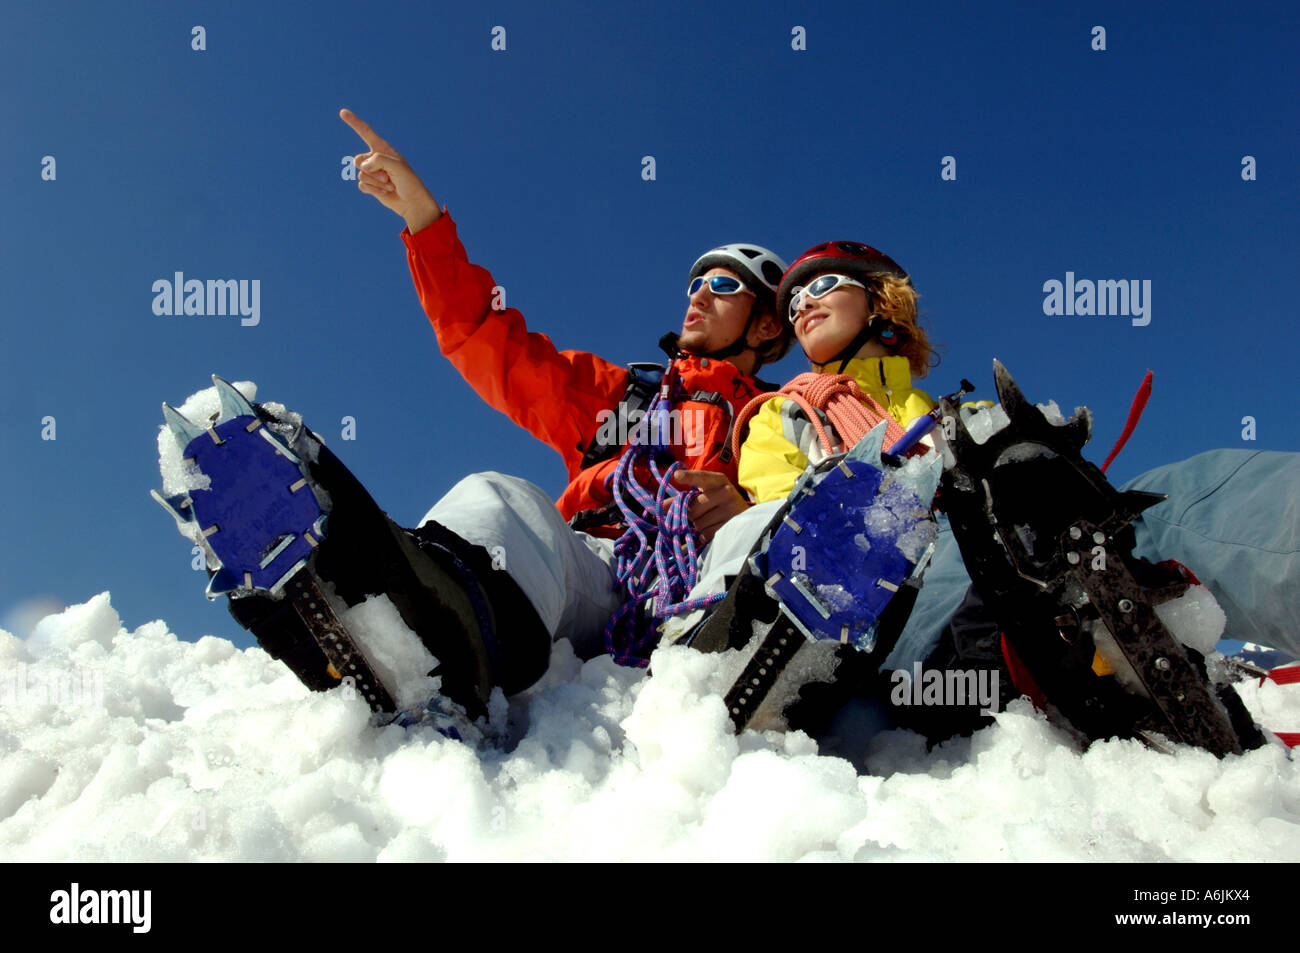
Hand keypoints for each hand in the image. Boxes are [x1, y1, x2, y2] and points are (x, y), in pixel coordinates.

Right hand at [340, 108, 441, 233]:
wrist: (412, 202)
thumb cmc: (408, 182)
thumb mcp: (397, 166)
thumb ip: (379, 160)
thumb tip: (363, 167)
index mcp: (383, 149)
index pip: (366, 132)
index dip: (354, 122)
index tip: (342, 112)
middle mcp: (375, 158)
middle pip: (358, 159)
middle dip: (372, 171)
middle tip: (388, 177)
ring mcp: (372, 172)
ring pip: (361, 174)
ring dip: (376, 182)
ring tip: (390, 185)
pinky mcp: (370, 185)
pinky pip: (361, 185)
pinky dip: (374, 190)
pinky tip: (385, 192)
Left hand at [672, 469, 749, 544]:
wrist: (743, 514)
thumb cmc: (717, 501)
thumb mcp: (703, 493)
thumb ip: (682, 498)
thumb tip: (659, 507)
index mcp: (717, 480)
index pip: (701, 477)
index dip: (688, 476)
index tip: (677, 475)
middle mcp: (726, 491)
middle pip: (693, 508)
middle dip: (691, 514)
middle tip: (700, 511)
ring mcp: (731, 509)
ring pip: (698, 523)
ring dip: (699, 525)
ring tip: (710, 519)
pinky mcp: (731, 525)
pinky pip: (706, 534)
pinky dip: (705, 534)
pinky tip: (714, 527)